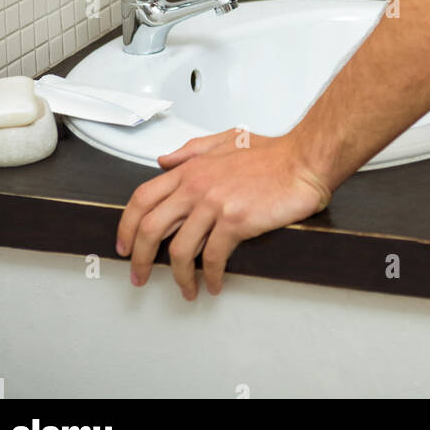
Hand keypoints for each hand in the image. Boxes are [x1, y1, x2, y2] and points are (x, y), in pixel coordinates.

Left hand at [114, 128, 331, 298]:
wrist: (304, 160)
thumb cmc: (273, 153)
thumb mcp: (225, 140)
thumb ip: (191, 150)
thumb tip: (163, 161)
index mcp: (191, 168)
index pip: (143, 198)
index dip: (127, 225)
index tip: (125, 244)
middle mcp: (197, 185)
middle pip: (151, 228)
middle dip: (140, 258)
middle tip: (141, 276)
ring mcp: (215, 204)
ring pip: (178, 250)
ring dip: (178, 277)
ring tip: (185, 289)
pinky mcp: (235, 221)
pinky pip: (212, 258)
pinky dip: (209, 277)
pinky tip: (213, 284)